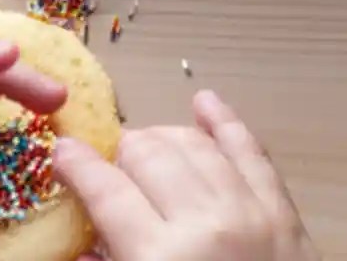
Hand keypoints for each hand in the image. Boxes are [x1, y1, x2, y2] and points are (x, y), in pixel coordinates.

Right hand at [55, 90, 318, 260]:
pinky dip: (226, 123)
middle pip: (146, 154)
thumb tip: (81, 245)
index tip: (61, 153)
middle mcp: (203, 224)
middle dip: (119, 152)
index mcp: (157, 257)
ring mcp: (250, 214)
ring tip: (145, 148)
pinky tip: (205, 102)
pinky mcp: (286, 216)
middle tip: (108, 167)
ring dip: (162, 138)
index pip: (105, 188)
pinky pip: (252, 153)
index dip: (76, 164)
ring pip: (193, 145)